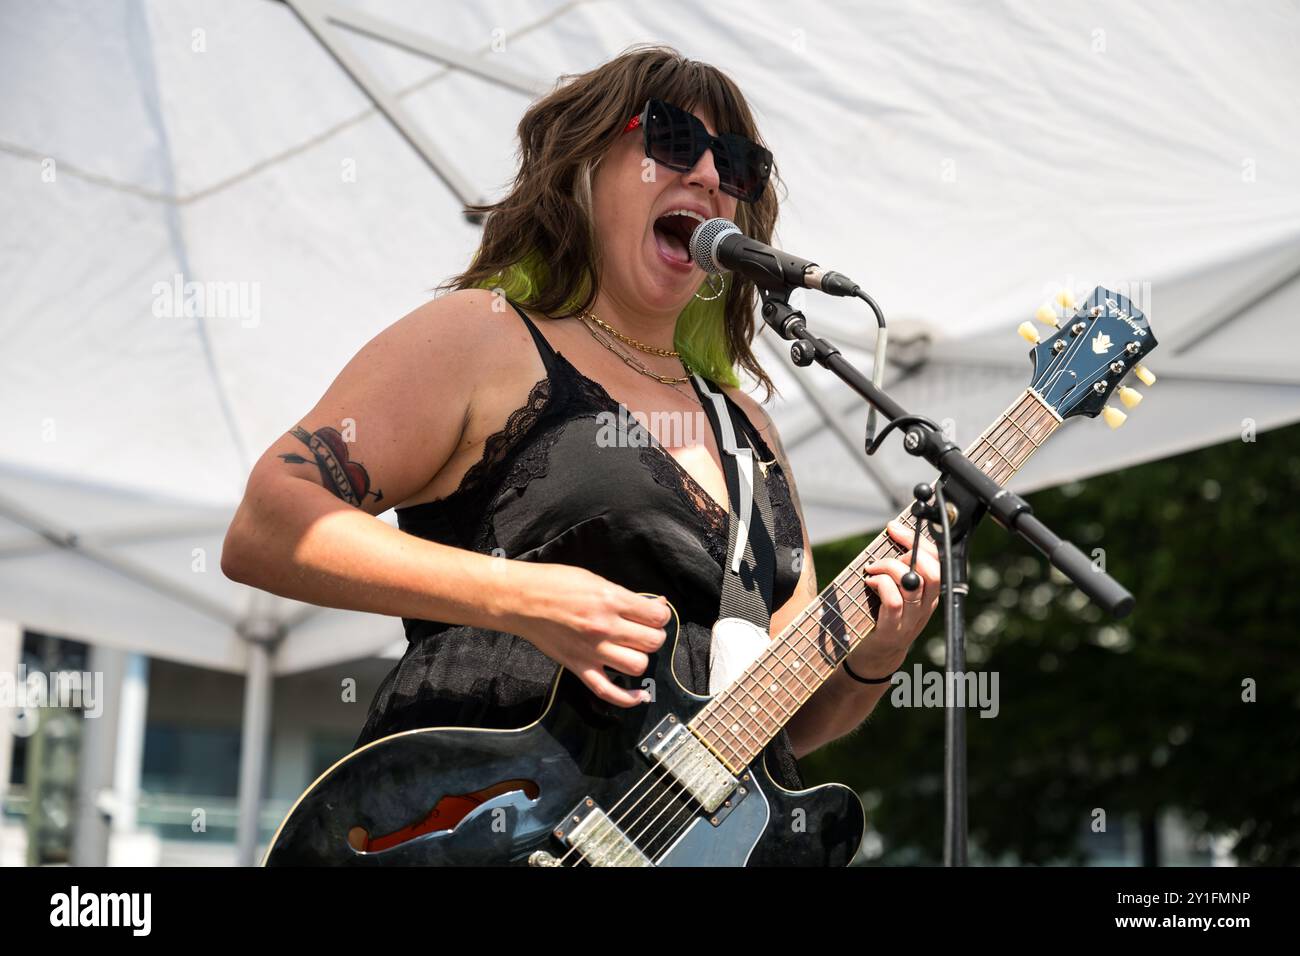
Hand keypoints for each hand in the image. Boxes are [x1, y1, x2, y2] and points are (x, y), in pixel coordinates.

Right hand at [499, 562, 671, 707]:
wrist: (520, 600)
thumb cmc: (554, 584)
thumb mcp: (594, 579)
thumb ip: (625, 596)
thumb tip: (656, 605)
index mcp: (610, 601)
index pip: (657, 616)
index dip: (661, 615)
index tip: (654, 615)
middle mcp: (604, 627)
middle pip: (653, 642)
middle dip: (654, 636)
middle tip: (643, 631)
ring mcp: (592, 650)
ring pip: (638, 666)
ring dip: (641, 659)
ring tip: (632, 650)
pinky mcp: (579, 667)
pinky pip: (608, 691)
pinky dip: (628, 698)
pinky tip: (638, 695)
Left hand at [850, 520, 941, 673]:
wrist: (875, 657)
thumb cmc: (881, 616)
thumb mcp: (896, 590)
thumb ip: (897, 569)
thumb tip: (888, 536)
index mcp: (929, 593)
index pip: (937, 560)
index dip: (918, 539)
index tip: (895, 528)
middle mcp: (925, 606)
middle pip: (932, 571)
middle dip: (909, 551)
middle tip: (887, 551)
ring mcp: (911, 619)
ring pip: (913, 583)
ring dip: (889, 568)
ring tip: (873, 568)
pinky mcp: (892, 629)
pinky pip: (894, 601)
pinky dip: (881, 585)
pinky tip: (870, 582)